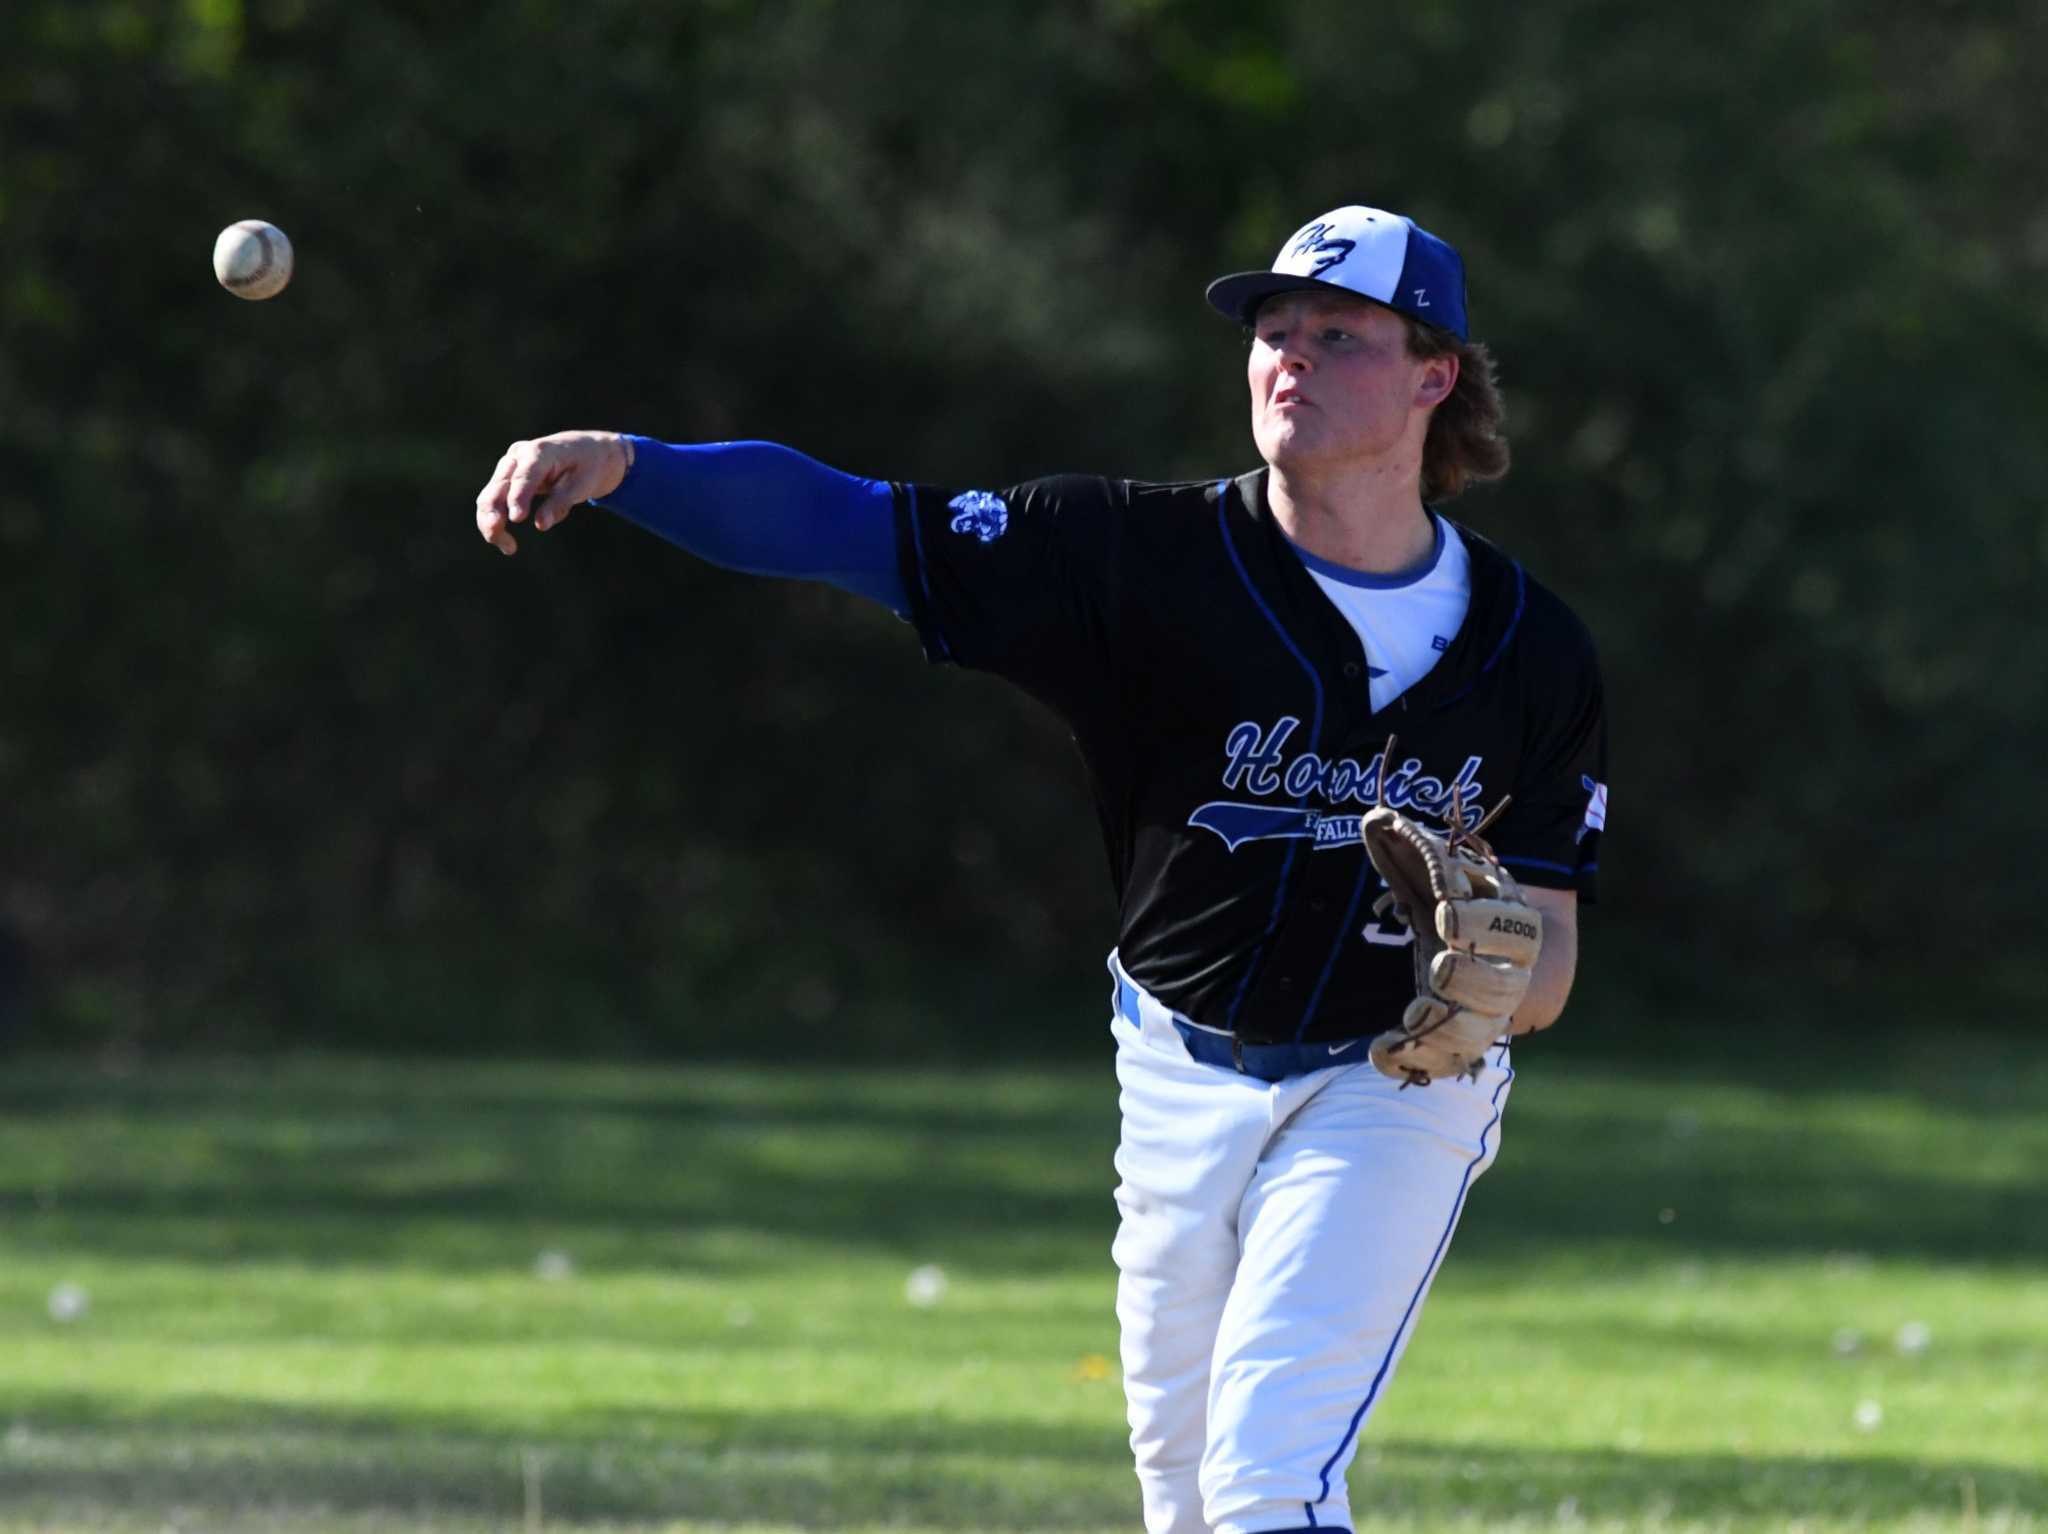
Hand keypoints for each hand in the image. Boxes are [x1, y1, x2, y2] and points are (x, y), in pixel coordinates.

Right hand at [474, 431, 633, 554]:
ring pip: (490, 496)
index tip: (517, 519)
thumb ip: (561, 502)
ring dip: (491, 523)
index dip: (518, 496)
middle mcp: (518, 456)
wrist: (586, 450)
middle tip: (506, 543)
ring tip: (509, 548)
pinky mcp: (507, 478)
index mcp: (540, 452)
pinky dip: (496, 521)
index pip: (524, 476)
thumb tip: (540, 525)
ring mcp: (509, 466)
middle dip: (494, 514)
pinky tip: (507, 543)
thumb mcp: (583, 484)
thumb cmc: (588, 466)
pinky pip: (494, 500)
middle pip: (498, 486)